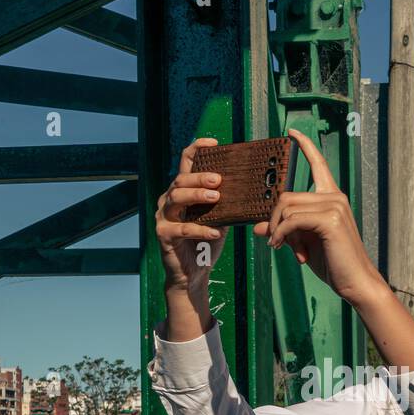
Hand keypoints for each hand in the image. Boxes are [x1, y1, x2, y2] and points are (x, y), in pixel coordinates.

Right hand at [155, 137, 225, 291]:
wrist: (192, 273)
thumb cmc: (205, 243)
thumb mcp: (218, 219)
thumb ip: (226, 204)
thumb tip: (250, 188)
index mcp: (181, 192)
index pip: (185, 163)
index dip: (196, 148)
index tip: (213, 142)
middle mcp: (168, 200)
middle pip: (181, 180)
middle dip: (200, 177)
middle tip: (219, 179)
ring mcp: (163, 217)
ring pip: (176, 198)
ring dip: (197, 196)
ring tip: (216, 198)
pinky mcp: (164, 235)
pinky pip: (182, 228)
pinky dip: (200, 229)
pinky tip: (216, 232)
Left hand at [254, 129, 382, 305]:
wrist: (355, 282)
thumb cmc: (333, 263)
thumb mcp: (303, 243)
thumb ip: (284, 230)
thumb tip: (258, 227)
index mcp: (331, 197)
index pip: (318, 164)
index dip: (305, 147)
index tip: (292, 132)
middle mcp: (334, 197)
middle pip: (286, 195)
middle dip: (274, 221)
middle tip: (276, 243)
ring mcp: (334, 206)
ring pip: (287, 207)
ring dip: (278, 230)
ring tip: (282, 249)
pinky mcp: (330, 219)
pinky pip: (292, 220)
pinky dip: (281, 234)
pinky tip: (281, 248)